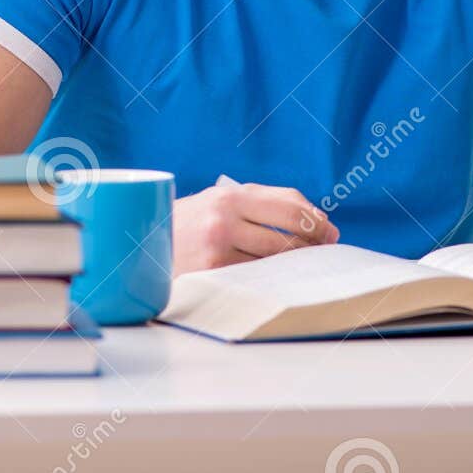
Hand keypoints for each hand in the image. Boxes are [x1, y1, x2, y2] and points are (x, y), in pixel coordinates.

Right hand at [171, 181, 338, 274]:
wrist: (142, 245)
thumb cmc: (191, 222)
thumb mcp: (220, 201)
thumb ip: (264, 202)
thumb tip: (318, 219)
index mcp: (230, 196)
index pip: (290, 207)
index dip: (317, 222)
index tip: (330, 232)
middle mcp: (224, 218)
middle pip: (288, 234)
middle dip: (314, 244)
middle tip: (325, 251)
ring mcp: (218, 248)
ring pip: (275, 259)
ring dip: (297, 263)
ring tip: (304, 265)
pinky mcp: (212, 274)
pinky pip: (256, 276)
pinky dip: (273, 277)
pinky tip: (279, 277)